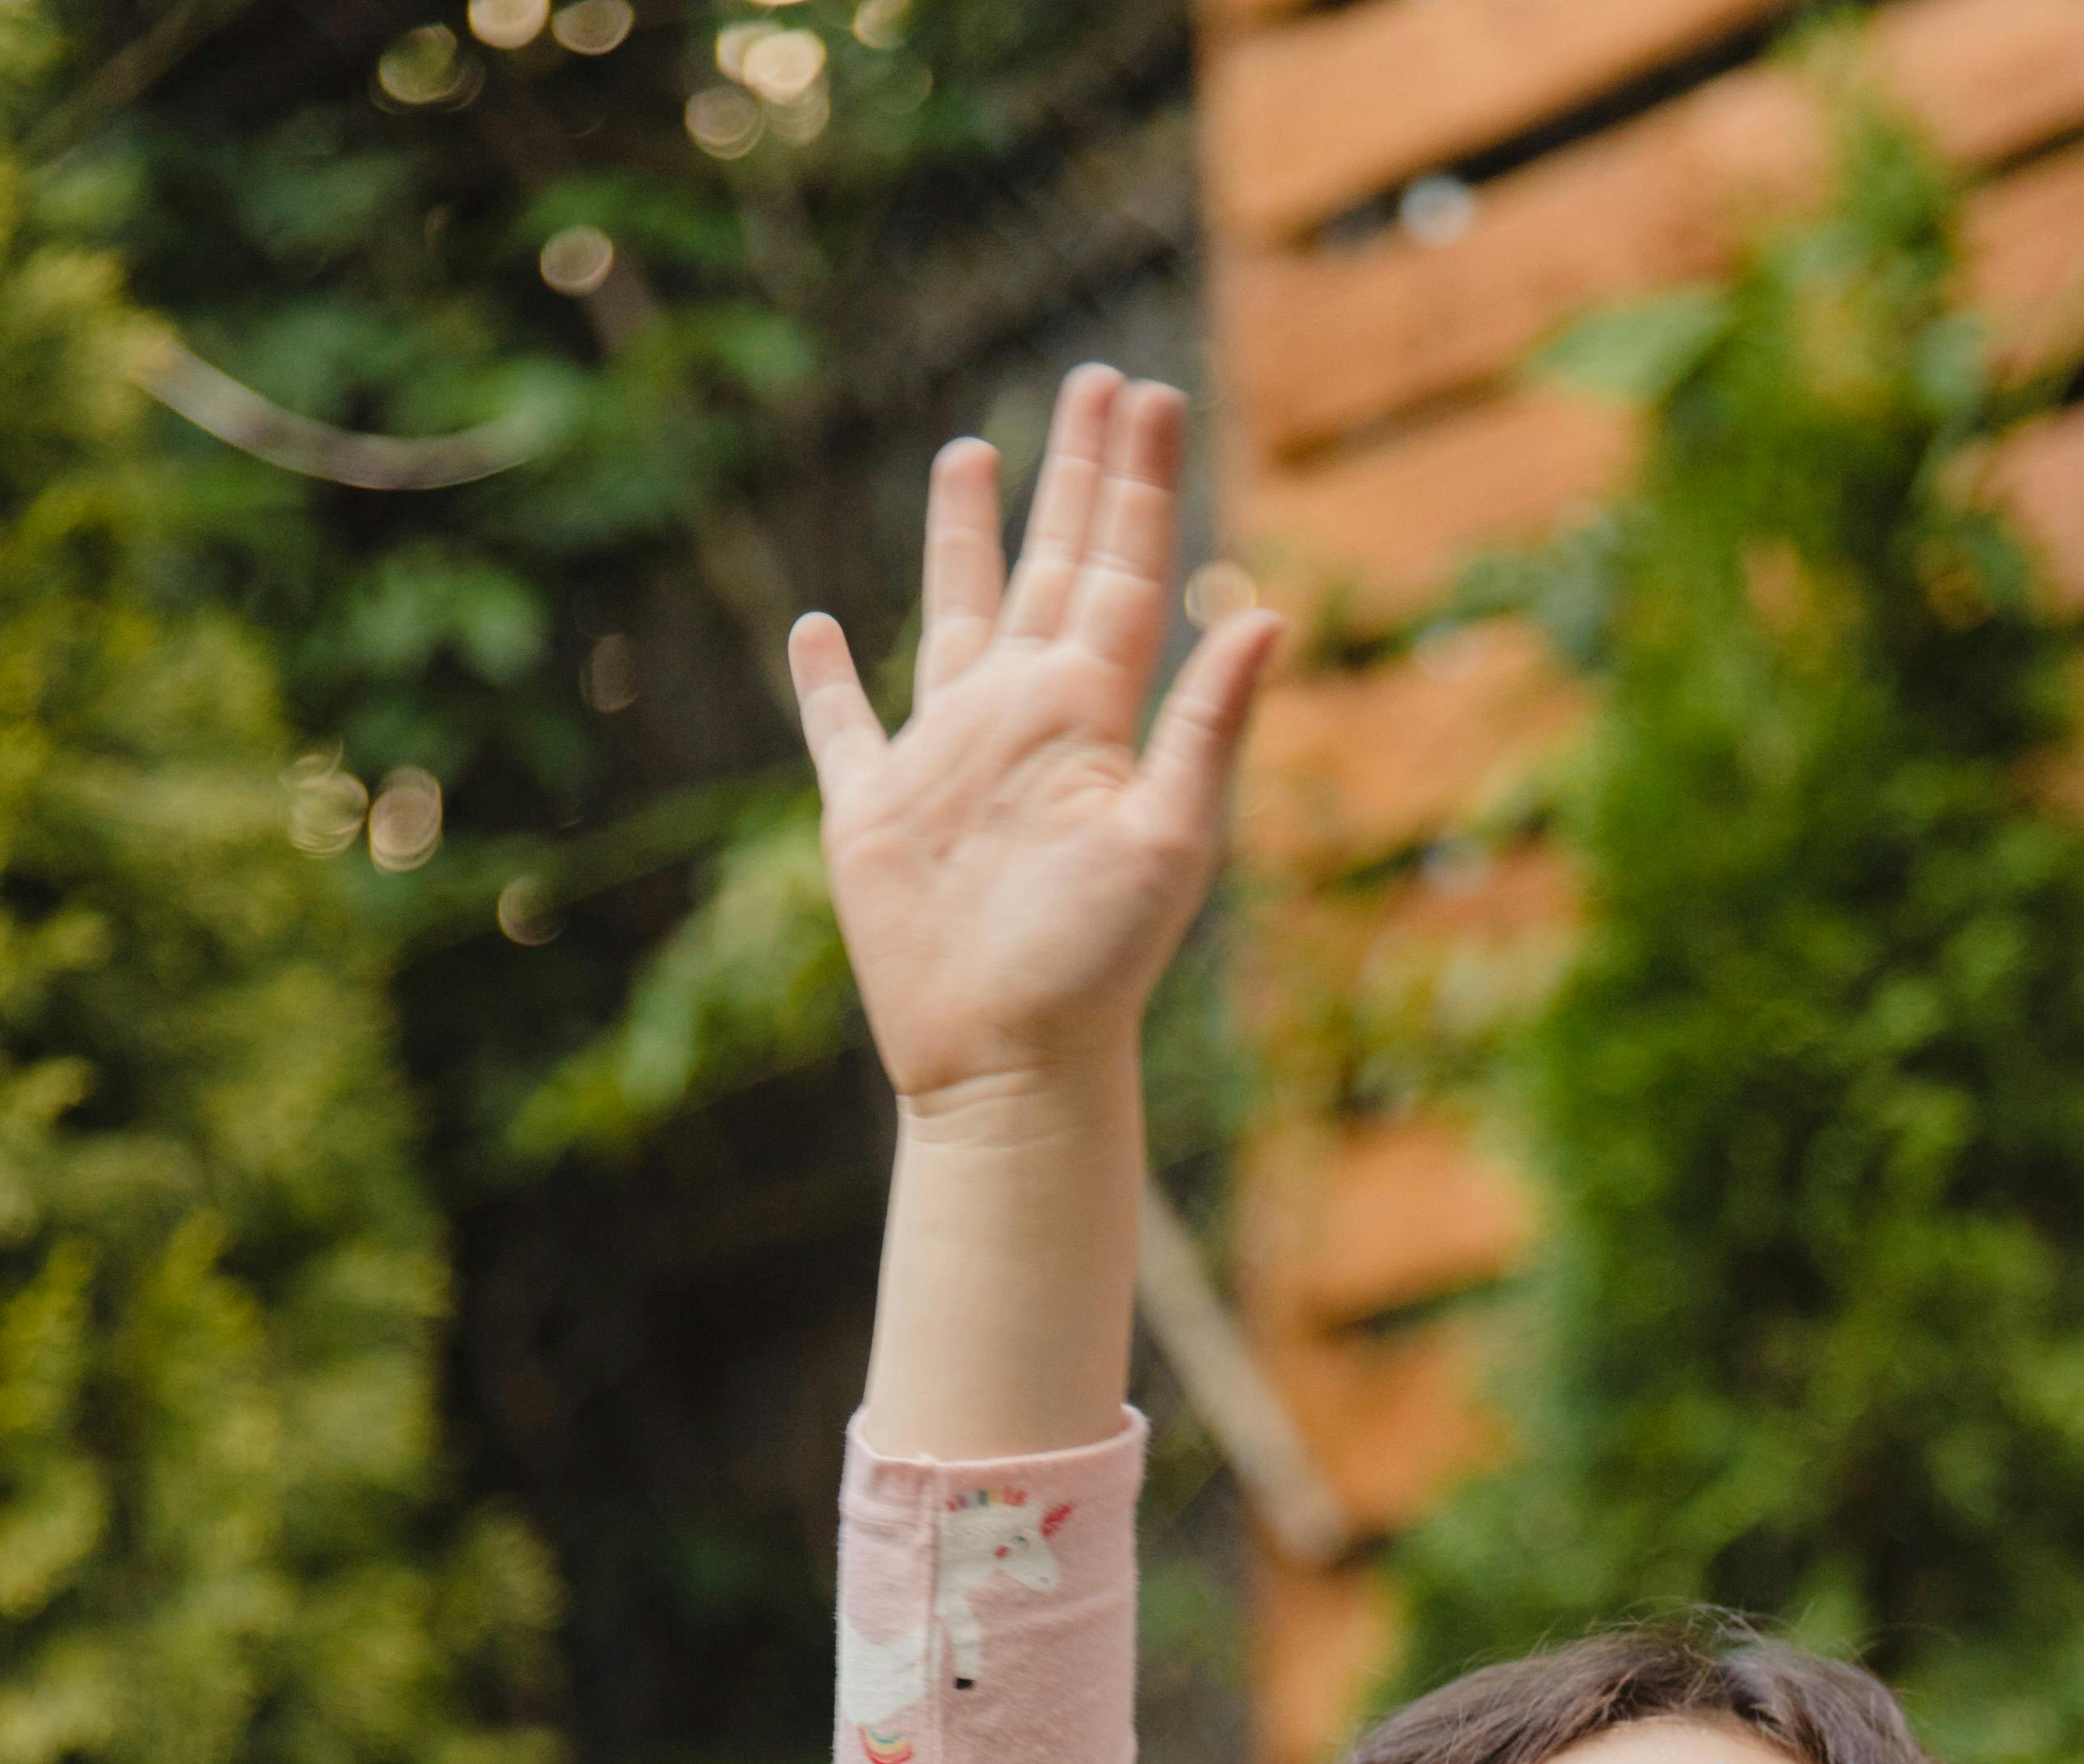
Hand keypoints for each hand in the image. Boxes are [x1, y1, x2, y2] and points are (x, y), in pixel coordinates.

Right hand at [791, 366, 1279, 1119]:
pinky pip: (841, 727)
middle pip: (1053, 565)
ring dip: (962, 537)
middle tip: (1096, 382)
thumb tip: (1268, 612)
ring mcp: (946, 757)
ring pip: (956, 613)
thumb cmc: (1097, 966)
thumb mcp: (1170, 839)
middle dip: (1075, 475)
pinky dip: (826, 680)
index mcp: (1091, 713)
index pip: (1125, 569)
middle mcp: (1022, 716)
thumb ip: (1210, 725)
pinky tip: (814, 629)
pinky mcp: (874, 810)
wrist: (1011, 1061)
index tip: (1151, 394)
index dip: (1137, 482)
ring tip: (972, 451)